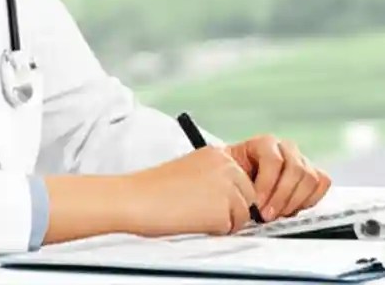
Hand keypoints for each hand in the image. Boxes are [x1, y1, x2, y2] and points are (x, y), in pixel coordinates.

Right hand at [123, 146, 258, 235]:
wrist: (136, 199)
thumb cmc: (155, 190)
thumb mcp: (191, 172)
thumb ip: (214, 178)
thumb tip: (232, 198)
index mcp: (218, 153)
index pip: (242, 179)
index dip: (228, 196)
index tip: (208, 201)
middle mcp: (226, 165)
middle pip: (249, 195)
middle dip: (231, 209)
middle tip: (202, 212)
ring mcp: (227, 184)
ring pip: (244, 213)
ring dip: (225, 221)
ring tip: (196, 216)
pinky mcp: (224, 206)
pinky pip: (232, 227)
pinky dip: (216, 230)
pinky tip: (195, 222)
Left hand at [224, 135, 331, 220]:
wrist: (237, 179)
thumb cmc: (232, 178)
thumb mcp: (229, 177)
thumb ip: (237, 185)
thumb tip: (245, 203)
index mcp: (264, 143)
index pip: (274, 160)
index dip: (267, 185)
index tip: (257, 206)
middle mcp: (285, 148)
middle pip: (296, 170)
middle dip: (281, 197)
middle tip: (267, 215)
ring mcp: (300, 160)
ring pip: (310, 177)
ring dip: (295, 201)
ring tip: (279, 214)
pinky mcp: (311, 174)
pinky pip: (322, 182)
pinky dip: (310, 198)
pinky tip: (293, 208)